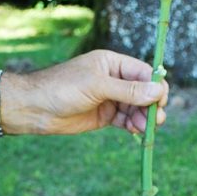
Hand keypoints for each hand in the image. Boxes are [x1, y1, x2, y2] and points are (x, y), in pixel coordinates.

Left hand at [0, 49, 168, 135]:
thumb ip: (128, 90)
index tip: (161, 100)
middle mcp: (114, 79)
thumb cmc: (63, 88)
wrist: (35, 108)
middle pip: (143, 91)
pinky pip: (126, 120)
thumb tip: (158, 91)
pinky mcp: (104, 115)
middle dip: (151, 105)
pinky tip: (135, 132)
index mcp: (112, 63)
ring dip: (143, 118)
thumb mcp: (97, 86)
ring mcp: (109, 98)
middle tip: (155, 119)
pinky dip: (133, 126)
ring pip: (136, 107)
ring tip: (144, 128)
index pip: (143, 72)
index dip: (155, 86)